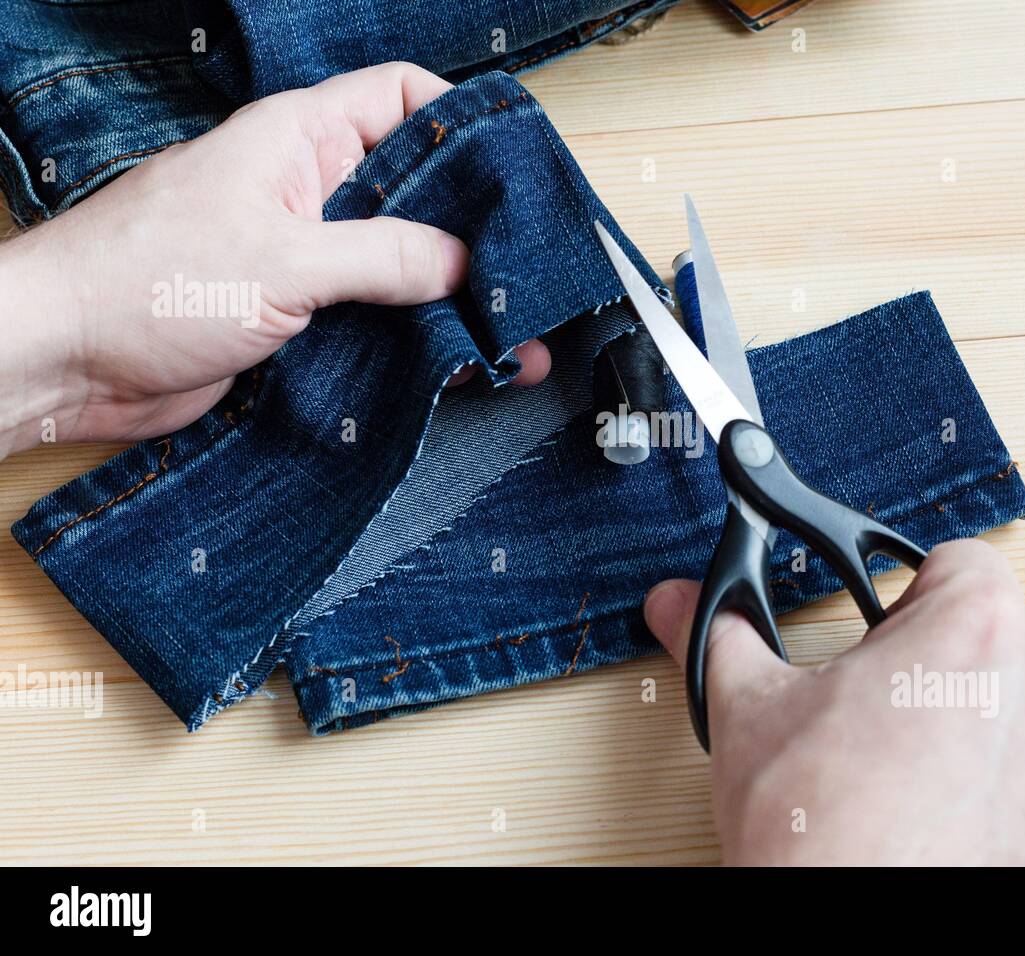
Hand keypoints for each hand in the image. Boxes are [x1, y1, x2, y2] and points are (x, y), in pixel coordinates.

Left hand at [0, 62, 549, 459]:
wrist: (66, 361)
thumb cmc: (145, 282)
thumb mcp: (282, 259)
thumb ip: (382, 256)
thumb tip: (462, 262)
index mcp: (300, 141)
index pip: (401, 98)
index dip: (463, 122)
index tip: (517, 170)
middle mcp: (307, 189)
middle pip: (413, 188)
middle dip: (473, 227)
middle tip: (530, 268)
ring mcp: (303, 252)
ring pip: (397, 259)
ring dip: (449, 294)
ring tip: (511, 332)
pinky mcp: (296, 312)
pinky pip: (371, 313)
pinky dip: (413, 336)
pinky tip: (457, 362)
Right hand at [644, 539, 1024, 864]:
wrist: (857, 938)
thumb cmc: (821, 835)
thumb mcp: (751, 712)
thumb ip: (721, 635)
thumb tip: (680, 604)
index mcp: (976, 627)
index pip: (966, 561)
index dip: (917, 595)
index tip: (890, 635)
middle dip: (995, 647)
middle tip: (926, 691)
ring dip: (1021, 721)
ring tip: (942, 765)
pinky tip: (972, 818)